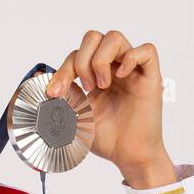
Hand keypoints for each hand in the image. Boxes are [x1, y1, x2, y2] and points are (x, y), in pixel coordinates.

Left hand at [45, 29, 175, 185]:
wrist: (128, 156)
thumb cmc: (107, 138)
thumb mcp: (75, 116)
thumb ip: (63, 96)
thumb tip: (42, 77)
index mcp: (95, 75)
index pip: (76, 55)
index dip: (63, 70)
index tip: (55, 93)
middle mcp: (113, 68)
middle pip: (94, 37)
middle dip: (82, 60)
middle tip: (86, 87)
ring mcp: (132, 71)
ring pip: (115, 38)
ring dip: (100, 59)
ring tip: (102, 85)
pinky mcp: (151, 78)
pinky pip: (147, 51)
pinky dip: (131, 57)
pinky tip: (122, 76)